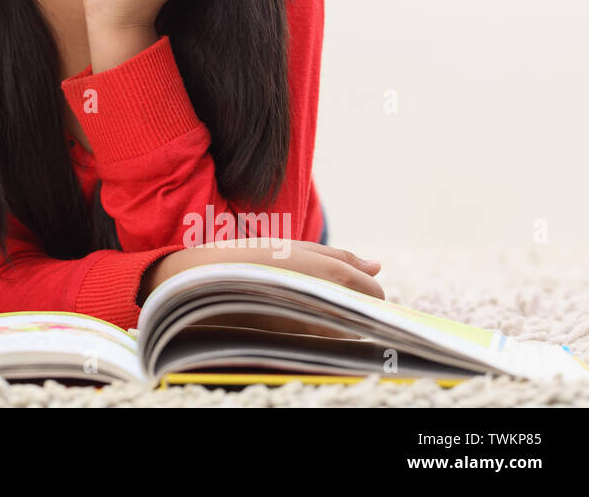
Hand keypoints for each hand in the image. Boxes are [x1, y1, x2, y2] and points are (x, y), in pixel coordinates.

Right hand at [143, 240, 384, 339]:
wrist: (210, 284)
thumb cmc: (254, 258)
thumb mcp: (297, 247)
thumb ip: (342, 257)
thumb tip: (378, 265)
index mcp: (333, 274)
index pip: (374, 291)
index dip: (365, 287)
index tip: (345, 282)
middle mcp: (330, 302)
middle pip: (364, 312)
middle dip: (352, 302)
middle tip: (320, 288)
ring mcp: (315, 325)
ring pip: (346, 326)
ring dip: (335, 314)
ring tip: (303, 297)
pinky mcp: (299, 341)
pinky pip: (324, 335)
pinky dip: (317, 324)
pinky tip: (293, 310)